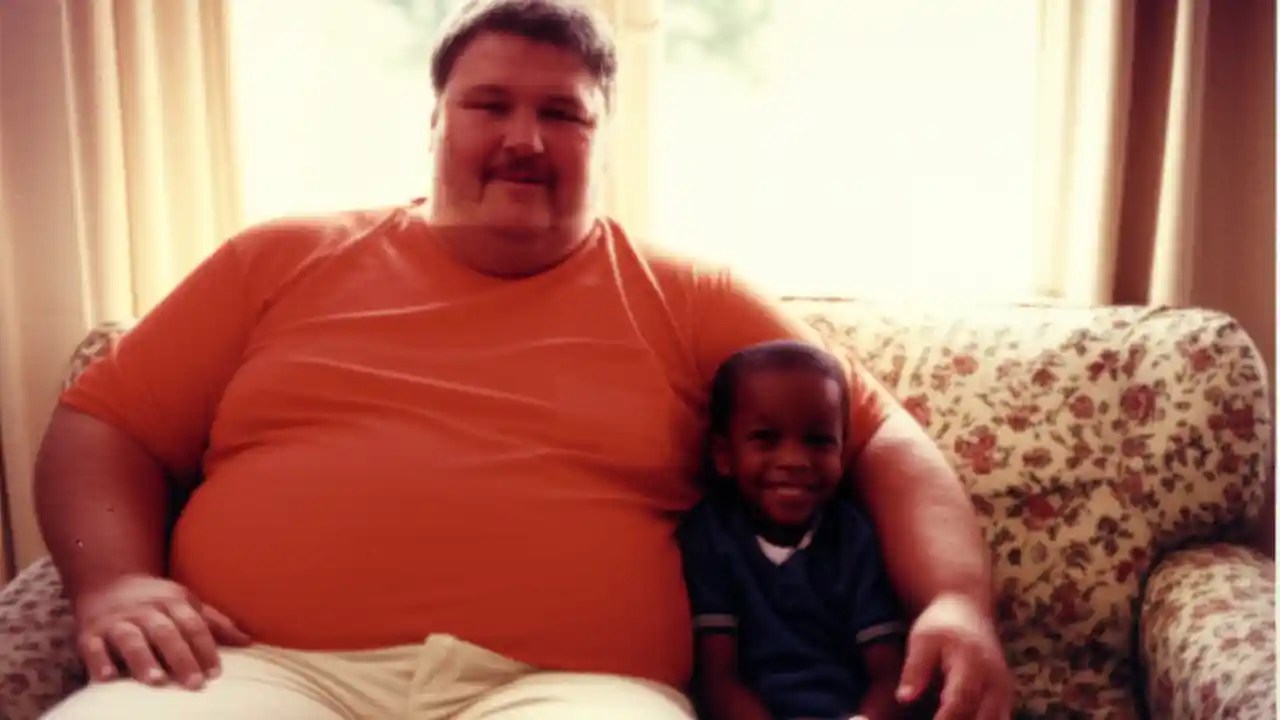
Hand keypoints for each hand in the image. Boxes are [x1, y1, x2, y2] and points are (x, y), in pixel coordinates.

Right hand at [73, 574, 250, 688]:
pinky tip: (106, 679)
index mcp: (172, 602)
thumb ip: (215, 624)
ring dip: (143, 660)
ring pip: (131, 639)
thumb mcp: (186, 604)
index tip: (216, 673)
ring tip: (156, 681)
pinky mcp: (89, 633)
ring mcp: (117, 621)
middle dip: (181, 658)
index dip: (205, 648)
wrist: (107, 582)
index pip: (193, 625)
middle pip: (166, 633)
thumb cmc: (156, 601)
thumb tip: (249, 641)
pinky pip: (92, 648)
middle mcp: (145, 610)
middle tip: (194, 684)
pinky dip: (98, 662)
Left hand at [896, 594, 1012, 719]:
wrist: (968, 610)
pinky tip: (963, 719)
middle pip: (984, 717)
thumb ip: (915, 669)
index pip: (961, 701)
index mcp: (972, 664)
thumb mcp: (922, 640)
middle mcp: (994, 679)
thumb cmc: (940, 625)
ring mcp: (1004, 689)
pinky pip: (1000, 718)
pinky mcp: (1006, 696)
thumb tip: (903, 698)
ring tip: (947, 719)